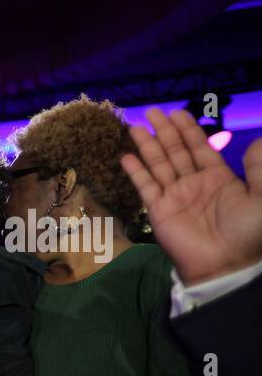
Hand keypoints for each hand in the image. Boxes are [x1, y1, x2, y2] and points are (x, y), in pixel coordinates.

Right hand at [122, 108, 261, 284]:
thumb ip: (258, 168)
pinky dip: (136, 172)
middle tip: (151, 111)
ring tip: (135, 127)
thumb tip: (258, 139)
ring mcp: (174, 197)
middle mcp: (193, 183)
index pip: (199, 147)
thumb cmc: (248, 231)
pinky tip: (126, 156)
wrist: (226, 264)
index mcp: (218, 177)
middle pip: (175, 151)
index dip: (188, 129)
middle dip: (164, 131)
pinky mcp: (159, 211)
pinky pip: (145, 187)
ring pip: (158, 165)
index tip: (176, 112)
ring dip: (147, 146)